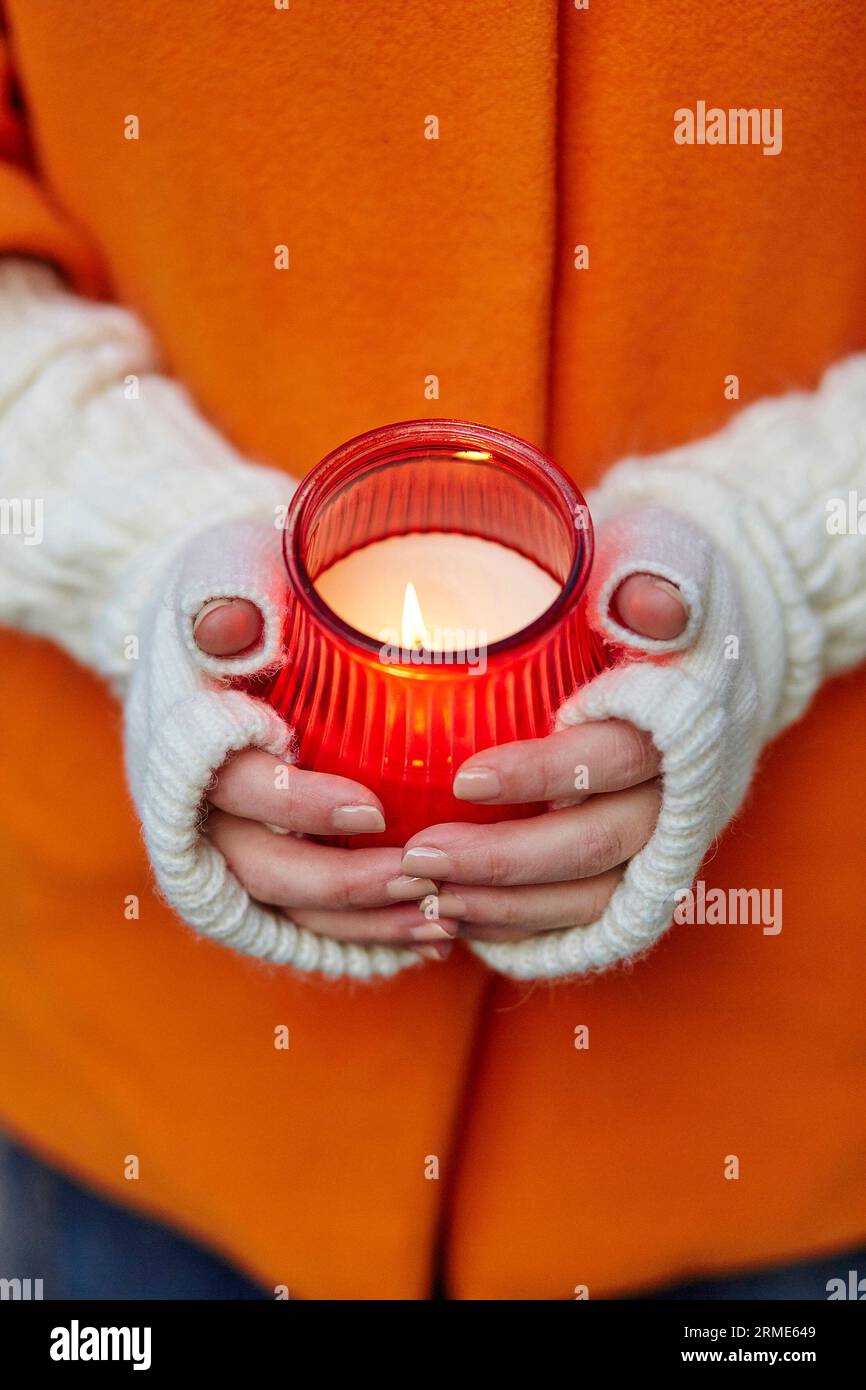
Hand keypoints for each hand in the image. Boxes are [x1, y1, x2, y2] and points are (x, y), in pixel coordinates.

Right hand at [194, 598, 455, 959]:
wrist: (216, 621)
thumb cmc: (234, 587)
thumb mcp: (227, 569)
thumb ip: (232, 592)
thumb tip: (233, 625)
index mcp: (187, 737)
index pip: (234, 786)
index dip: (296, 805)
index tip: (373, 806)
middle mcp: (197, 805)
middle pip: (263, 868)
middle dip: (344, 882)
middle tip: (426, 876)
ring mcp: (227, 842)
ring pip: (288, 907)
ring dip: (365, 920)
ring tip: (445, 918)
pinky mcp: (264, 863)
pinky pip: (307, 917)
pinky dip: (365, 931)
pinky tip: (432, 928)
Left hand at [399, 574, 686, 943]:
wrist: (692, 643)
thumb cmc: (650, 584)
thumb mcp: (656, 558)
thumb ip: (646, 578)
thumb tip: (648, 604)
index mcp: (684, 716)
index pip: (617, 755)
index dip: (545, 773)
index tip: (465, 777)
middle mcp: (683, 791)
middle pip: (600, 843)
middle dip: (507, 860)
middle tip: (417, 856)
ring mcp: (665, 839)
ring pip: (594, 895)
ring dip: (508, 905)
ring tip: (426, 896)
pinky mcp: (640, 868)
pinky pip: (588, 917)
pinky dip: (525, 926)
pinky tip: (456, 918)